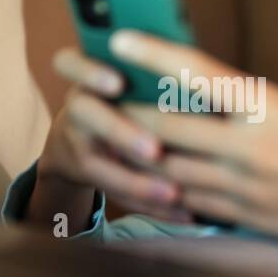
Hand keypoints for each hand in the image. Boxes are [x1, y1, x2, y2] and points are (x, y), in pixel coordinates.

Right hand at [34, 47, 192, 224]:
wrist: (76, 138)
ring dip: (136, 182)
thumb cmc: (124, 96)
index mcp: (87, 74)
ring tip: (173, 194)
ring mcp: (76, 144)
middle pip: (85, 114)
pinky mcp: (87, 176)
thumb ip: (153, 76)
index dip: (89, 72)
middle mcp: (76, 106)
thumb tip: (207, 79)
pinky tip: (182, 213)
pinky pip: (115, 194)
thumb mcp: (127, 78)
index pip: (69, 63)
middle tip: (153, 151)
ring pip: (97, 165)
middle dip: (120, 132)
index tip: (118, 84)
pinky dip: (150, 205)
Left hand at [110, 30, 277, 254]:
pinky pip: (188, 202)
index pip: (194, 70)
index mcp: (266, 107)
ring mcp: (243, 188)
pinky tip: (154, 181)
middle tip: (104, 99)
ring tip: (118, 140)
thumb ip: (247, 105)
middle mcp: (248, 147)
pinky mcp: (243, 219)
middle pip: (163, 126)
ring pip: (166, 169)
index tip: (119, 38)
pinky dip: (166, 189)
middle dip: (128, 113)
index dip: (151, 52)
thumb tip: (197, 97)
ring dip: (139, 155)